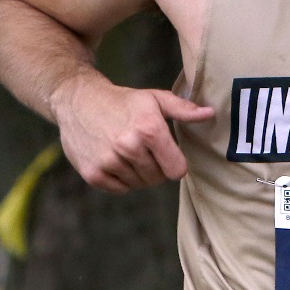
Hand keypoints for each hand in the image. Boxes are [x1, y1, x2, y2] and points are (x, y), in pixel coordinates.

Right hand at [51, 79, 212, 192]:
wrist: (78, 101)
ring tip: (126, 151)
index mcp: (149, 129)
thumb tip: (210, 114)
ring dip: (137, 173)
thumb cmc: (123, 101)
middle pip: (158, 179)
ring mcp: (108, 162)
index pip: (177, 170)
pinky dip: (120, 179)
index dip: (174, 163)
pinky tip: (113, 158)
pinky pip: (120, 189)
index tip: (165, 152)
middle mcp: (128, 147)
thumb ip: (184, 109)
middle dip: (155, 166)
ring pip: (139, 184)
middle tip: (142, 148)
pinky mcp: (93, 174)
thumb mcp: (154, 99)